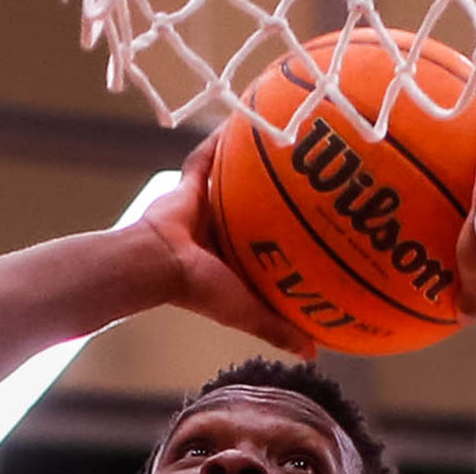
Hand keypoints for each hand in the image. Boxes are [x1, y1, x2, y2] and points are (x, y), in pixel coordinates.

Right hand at [138, 131, 317, 358]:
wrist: (156, 265)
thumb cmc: (199, 291)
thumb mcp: (248, 312)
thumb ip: (278, 329)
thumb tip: (314, 354)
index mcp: (233, 261)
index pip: (266, 249)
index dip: (286, 240)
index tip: (318, 230)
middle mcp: (220, 232)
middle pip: (253, 210)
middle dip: (275, 198)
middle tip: (310, 179)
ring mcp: (203, 207)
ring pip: (233, 181)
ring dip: (251, 163)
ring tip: (282, 140)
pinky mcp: (187, 186)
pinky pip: (206, 157)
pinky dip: (220, 140)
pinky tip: (243, 118)